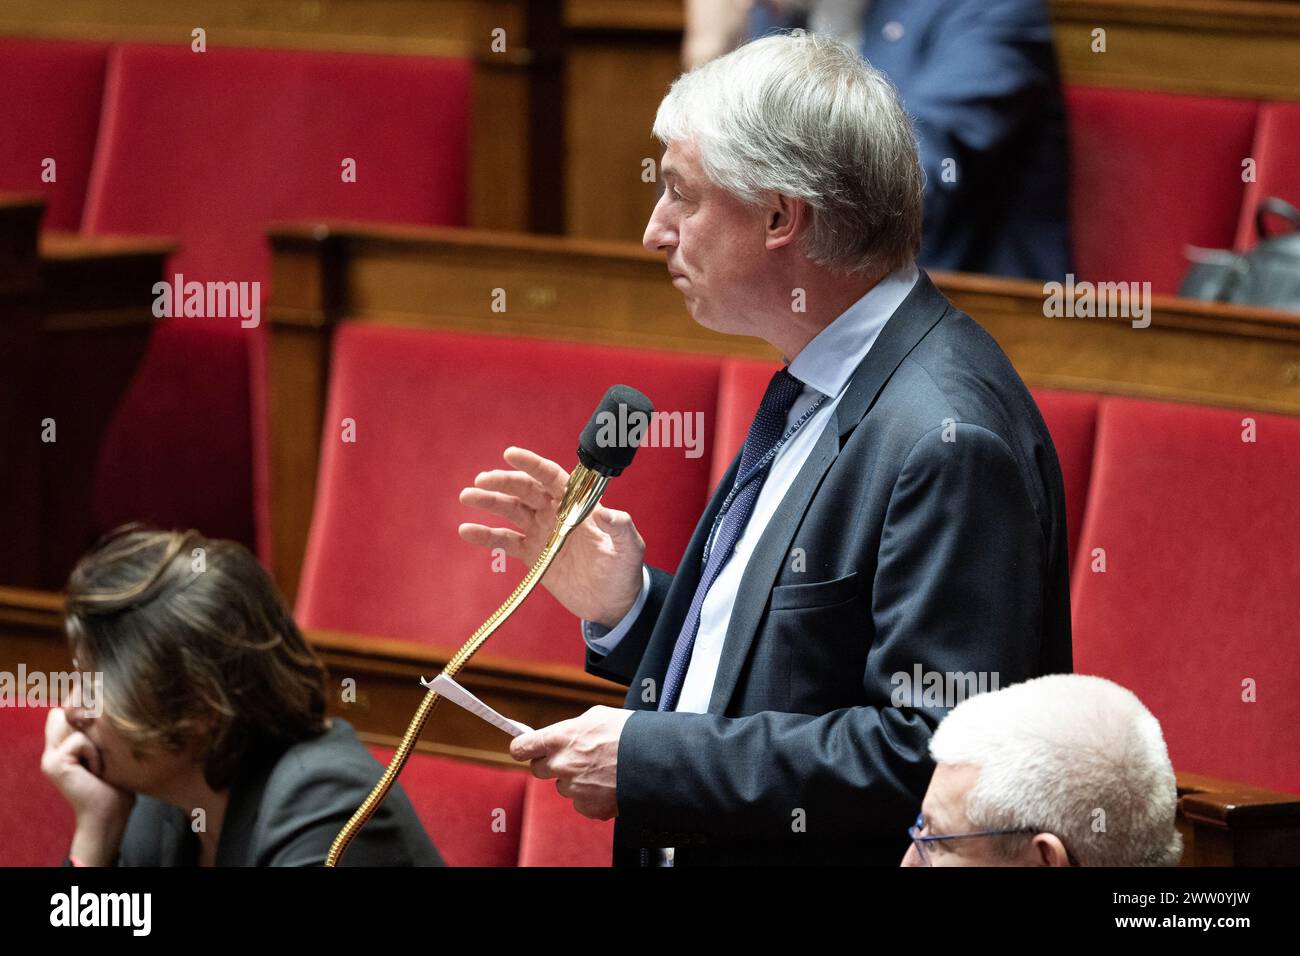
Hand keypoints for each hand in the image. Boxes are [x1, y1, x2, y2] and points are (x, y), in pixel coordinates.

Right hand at [41, 708, 134, 864]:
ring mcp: (50, 758)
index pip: (61, 712)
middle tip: (98, 741)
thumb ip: (97, 732)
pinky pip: (78, 741)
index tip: (94, 706)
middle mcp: (51, 751)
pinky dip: (93, 752)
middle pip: (60, 713)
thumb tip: (102, 704)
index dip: (77, 704)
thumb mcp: (107, 751)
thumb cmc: (115, 785)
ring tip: (98, 761)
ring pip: (68, 722)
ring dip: (92, 738)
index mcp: (61, 748)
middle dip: (81, 717)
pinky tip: (96, 770)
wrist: (108, 815)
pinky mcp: (54, 764)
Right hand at [458, 447, 645, 627]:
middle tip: (482, 480)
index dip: (532, 464)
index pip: (553, 477)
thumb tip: (606, 512)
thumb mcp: (629, 548)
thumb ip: (619, 528)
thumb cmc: (624, 569)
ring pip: (511, 510)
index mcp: (578, 504)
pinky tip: (467, 531)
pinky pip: (504, 540)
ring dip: (489, 502)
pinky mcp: (532, 554)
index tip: (510, 454)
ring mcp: (542, 532)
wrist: (612, 601)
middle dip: (504, 482)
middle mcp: (556, 513)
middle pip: (526, 490)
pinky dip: (485, 535)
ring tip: (467, 496)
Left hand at [510, 706, 633, 819]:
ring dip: (575, 779)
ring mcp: (573, 789)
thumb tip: (561, 735)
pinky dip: (591, 795)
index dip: (523, 748)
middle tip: (574, 757)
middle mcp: (561, 766)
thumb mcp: (596, 717)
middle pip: (539, 770)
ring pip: (563, 786)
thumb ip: (571, 728)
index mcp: (559, 739)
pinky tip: (608, 783)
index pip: (521, 748)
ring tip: (601, 769)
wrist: (653, 760)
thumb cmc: (628, 733)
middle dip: (552, 764)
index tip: (526, 748)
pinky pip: (581, 802)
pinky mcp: (588, 807)